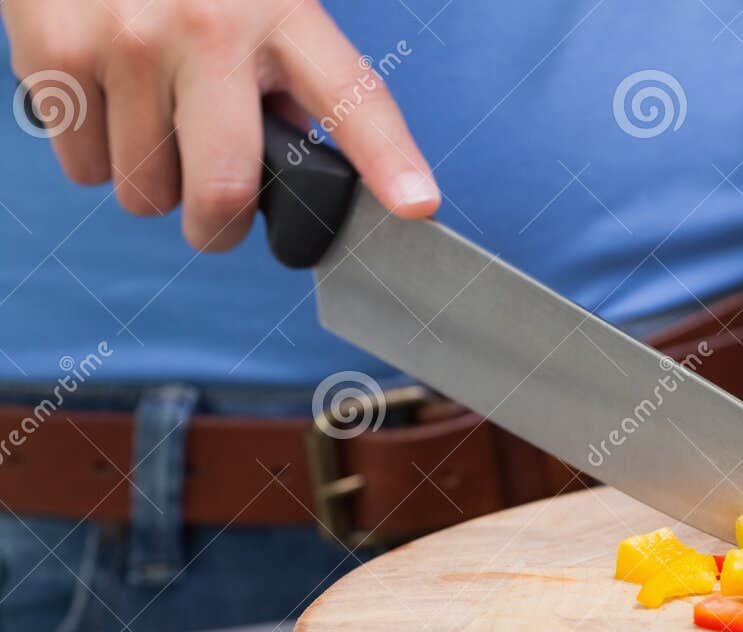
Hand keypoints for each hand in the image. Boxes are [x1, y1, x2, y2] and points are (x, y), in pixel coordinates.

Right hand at [4, 0, 438, 250]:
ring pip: (143, 192)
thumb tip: (312, 169)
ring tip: (151, 119)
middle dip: (216, 226)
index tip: (416, 205)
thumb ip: (291, 79)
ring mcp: (127, 39)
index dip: (388, 160)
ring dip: (150, 179)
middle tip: (214, 210)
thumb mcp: (262, 3)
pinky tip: (105, 97)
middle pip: (221, 193)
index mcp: (281, 12)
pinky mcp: (55, 49)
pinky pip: (83, 167)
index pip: (349, 97)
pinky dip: (94, 152)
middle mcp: (206, 26)